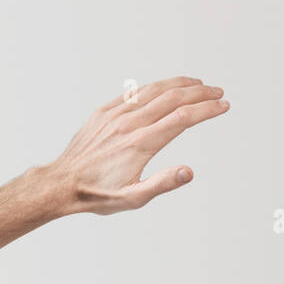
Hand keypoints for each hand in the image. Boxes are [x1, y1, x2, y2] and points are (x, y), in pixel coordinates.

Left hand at [47, 76, 229, 214]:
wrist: (60, 184)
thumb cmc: (95, 194)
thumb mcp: (131, 199)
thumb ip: (161, 184)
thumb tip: (189, 172)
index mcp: (140, 144)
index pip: (182, 118)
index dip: (207, 110)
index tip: (223, 106)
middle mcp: (128, 124)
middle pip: (173, 98)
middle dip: (200, 93)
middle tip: (218, 93)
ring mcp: (114, 116)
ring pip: (154, 90)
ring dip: (180, 85)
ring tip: (198, 85)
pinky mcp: (103, 113)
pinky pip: (134, 93)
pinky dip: (155, 87)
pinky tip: (166, 88)